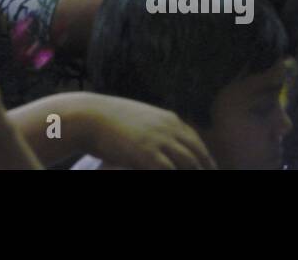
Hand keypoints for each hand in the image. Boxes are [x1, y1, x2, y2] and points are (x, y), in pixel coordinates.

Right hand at [78, 95, 215, 169]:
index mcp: (168, 119)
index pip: (195, 141)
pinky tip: (172, 177)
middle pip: (198, 154)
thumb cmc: (105, 118)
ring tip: (199, 181)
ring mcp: (160, 141)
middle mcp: (169, 128)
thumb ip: (151, 127)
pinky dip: (175, 175)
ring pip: (190, 164)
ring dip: (194, 172)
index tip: (208, 168)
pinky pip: (171, 171)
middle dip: (205, 168)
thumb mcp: (136, 117)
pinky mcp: (149, 155)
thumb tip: (154, 140)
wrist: (87, 116)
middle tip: (210, 176)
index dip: (204, 157)